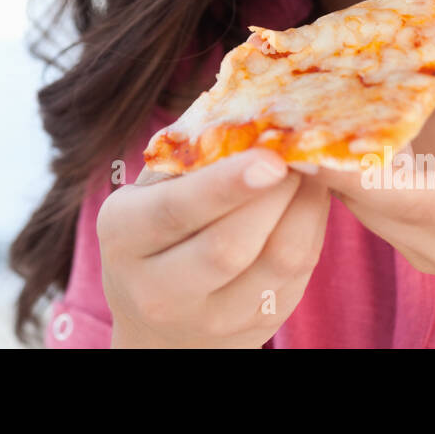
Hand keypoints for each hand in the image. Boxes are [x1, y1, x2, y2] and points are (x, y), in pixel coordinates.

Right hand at [98, 148, 329, 347]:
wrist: (160, 325)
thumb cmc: (155, 230)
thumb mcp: (148, 191)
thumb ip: (187, 156)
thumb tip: (244, 103)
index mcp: (122, 237)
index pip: (176, 211)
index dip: (226, 184)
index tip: (270, 156)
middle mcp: (157, 290)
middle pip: (229, 245)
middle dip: (275, 193)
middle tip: (301, 149)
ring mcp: (210, 320)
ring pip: (276, 262)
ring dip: (305, 206)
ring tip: (311, 167)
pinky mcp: (255, 330)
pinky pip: (297, 276)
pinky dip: (312, 229)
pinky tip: (310, 198)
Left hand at [314, 21, 434, 347]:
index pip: (420, 199)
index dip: (362, 169)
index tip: (315, 134)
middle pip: (371, 202)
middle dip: (326, 147)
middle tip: (295, 87)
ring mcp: (432, 258)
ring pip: (360, 206)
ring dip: (331, 155)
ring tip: (307, 95)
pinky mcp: (416, 253)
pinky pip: (368, 209)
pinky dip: (348, 168)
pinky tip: (337, 123)